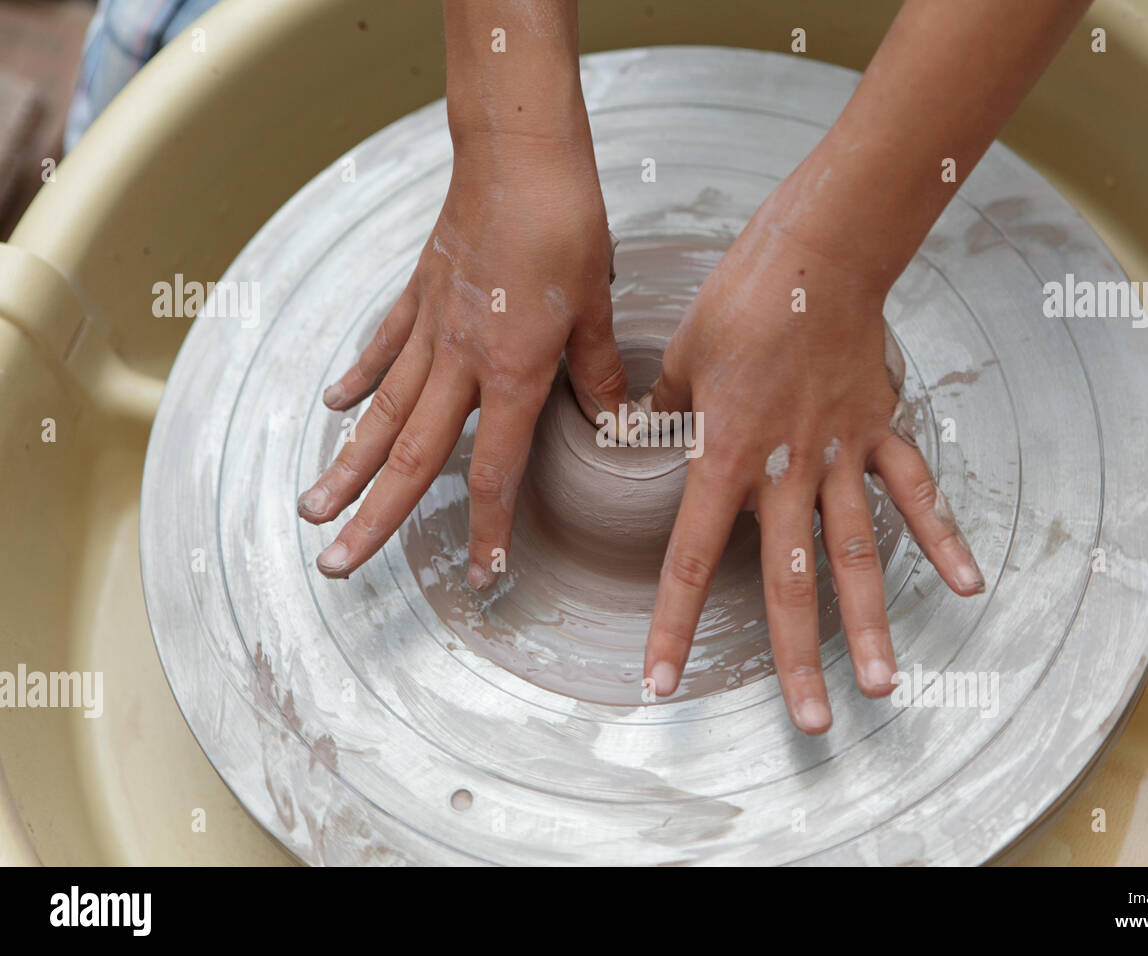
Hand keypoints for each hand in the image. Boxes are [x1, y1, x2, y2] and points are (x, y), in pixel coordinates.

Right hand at [297, 139, 626, 585]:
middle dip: (374, 518)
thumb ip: (599, 370)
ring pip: (381, 412)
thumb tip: (617, 423)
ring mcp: (430, 328)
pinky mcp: (417, 295)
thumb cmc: (564, 222)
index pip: (496, 470)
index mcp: (512, 371)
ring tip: (310, 508)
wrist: (517, 151)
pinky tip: (334, 405)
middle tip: (336, 564)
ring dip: (346, 465)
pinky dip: (359, 378)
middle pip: (411, 456)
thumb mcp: (596, 304)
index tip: (481, 574)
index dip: (488, 527)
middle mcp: (460, 361)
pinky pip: (383, 348)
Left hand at [640, 167, 983, 734]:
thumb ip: (662, 405)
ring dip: (869, 622)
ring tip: (881, 684)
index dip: (672, 623)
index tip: (661, 682)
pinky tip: (965, 586)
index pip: (689, 554)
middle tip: (810, 722)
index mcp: (725, 453)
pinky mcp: (881, 432)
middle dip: (794, 656)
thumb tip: (632, 431)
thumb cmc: (744, 294)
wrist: (820, 249)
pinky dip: (939, 536)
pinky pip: (914, 492)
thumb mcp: (683, 350)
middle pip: (788, 579)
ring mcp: (841, 455)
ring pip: (856, 554)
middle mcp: (786, 468)